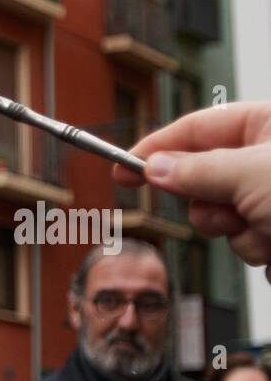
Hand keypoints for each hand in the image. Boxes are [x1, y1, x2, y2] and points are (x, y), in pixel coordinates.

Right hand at [113, 101, 270, 281]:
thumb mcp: (254, 176)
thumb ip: (198, 171)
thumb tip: (156, 168)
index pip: (198, 129)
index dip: (158, 149)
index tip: (123, 168)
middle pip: (205, 179)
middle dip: (212, 205)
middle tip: (227, 211)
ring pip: (226, 219)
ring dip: (242, 234)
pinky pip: (250, 243)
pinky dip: (264, 251)